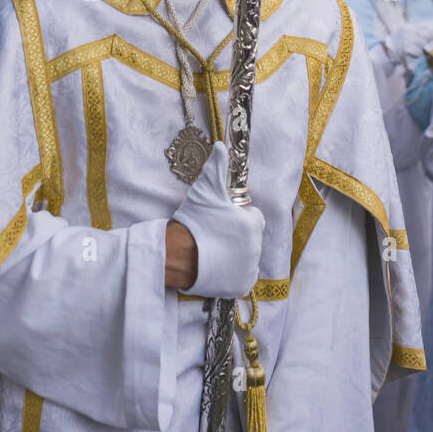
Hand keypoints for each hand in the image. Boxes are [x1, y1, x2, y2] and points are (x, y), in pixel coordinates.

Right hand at [171, 142, 264, 299]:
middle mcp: (256, 247)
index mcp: (252, 223)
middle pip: (250, 237)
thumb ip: (217, 166)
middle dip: (237, 235)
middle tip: (215, 234)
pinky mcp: (242, 286)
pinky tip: (217, 265)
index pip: (252, 217)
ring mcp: (249, 268)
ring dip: (235, 253)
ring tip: (214, 250)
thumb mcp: (205, 189)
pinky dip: (233, 272)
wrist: (177, 256)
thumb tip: (221, 146)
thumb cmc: (193, 220)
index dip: (237, 216)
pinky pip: (242, 275)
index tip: (221, 219)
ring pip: (247, 256)